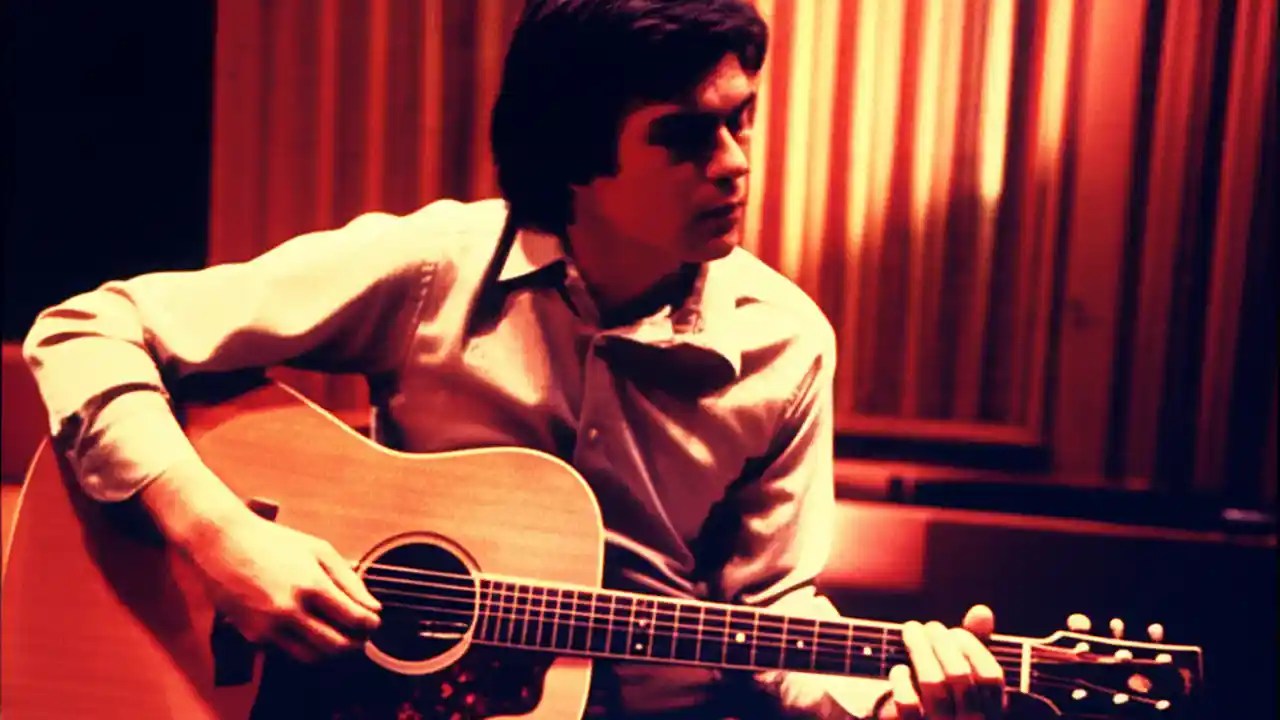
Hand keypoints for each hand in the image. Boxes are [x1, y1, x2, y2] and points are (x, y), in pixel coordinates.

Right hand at [185, 510, 381, 661]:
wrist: (222, 543)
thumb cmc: (274, 541)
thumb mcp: (318, 550)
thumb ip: (349, 579)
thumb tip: (373, 608)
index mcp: (311, 584)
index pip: (354, 619)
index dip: (370, 625)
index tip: (373, 623)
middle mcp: (290, 610)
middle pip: (337, 645)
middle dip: (355, 644)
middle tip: (360, 636)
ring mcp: (269, 626)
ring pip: (312, 656)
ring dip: (331, 652)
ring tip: (339, 638)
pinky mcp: (253, 635)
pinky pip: (288, 651)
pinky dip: (304, 647)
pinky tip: (309, 631)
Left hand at [883, 604, 1003, 719]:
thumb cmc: (950, 697)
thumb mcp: (968, 675)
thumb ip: (977, 644)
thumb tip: (982, 610)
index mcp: (992, 711)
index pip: (990, 676)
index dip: (973, 648)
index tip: (955, 632)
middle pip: (958, 675)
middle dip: (941, 642)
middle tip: (929, 626)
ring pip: (932, 685)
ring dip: (919, 649)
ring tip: (911, 630)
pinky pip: (907, 705)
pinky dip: (901, 682)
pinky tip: (900, 671)